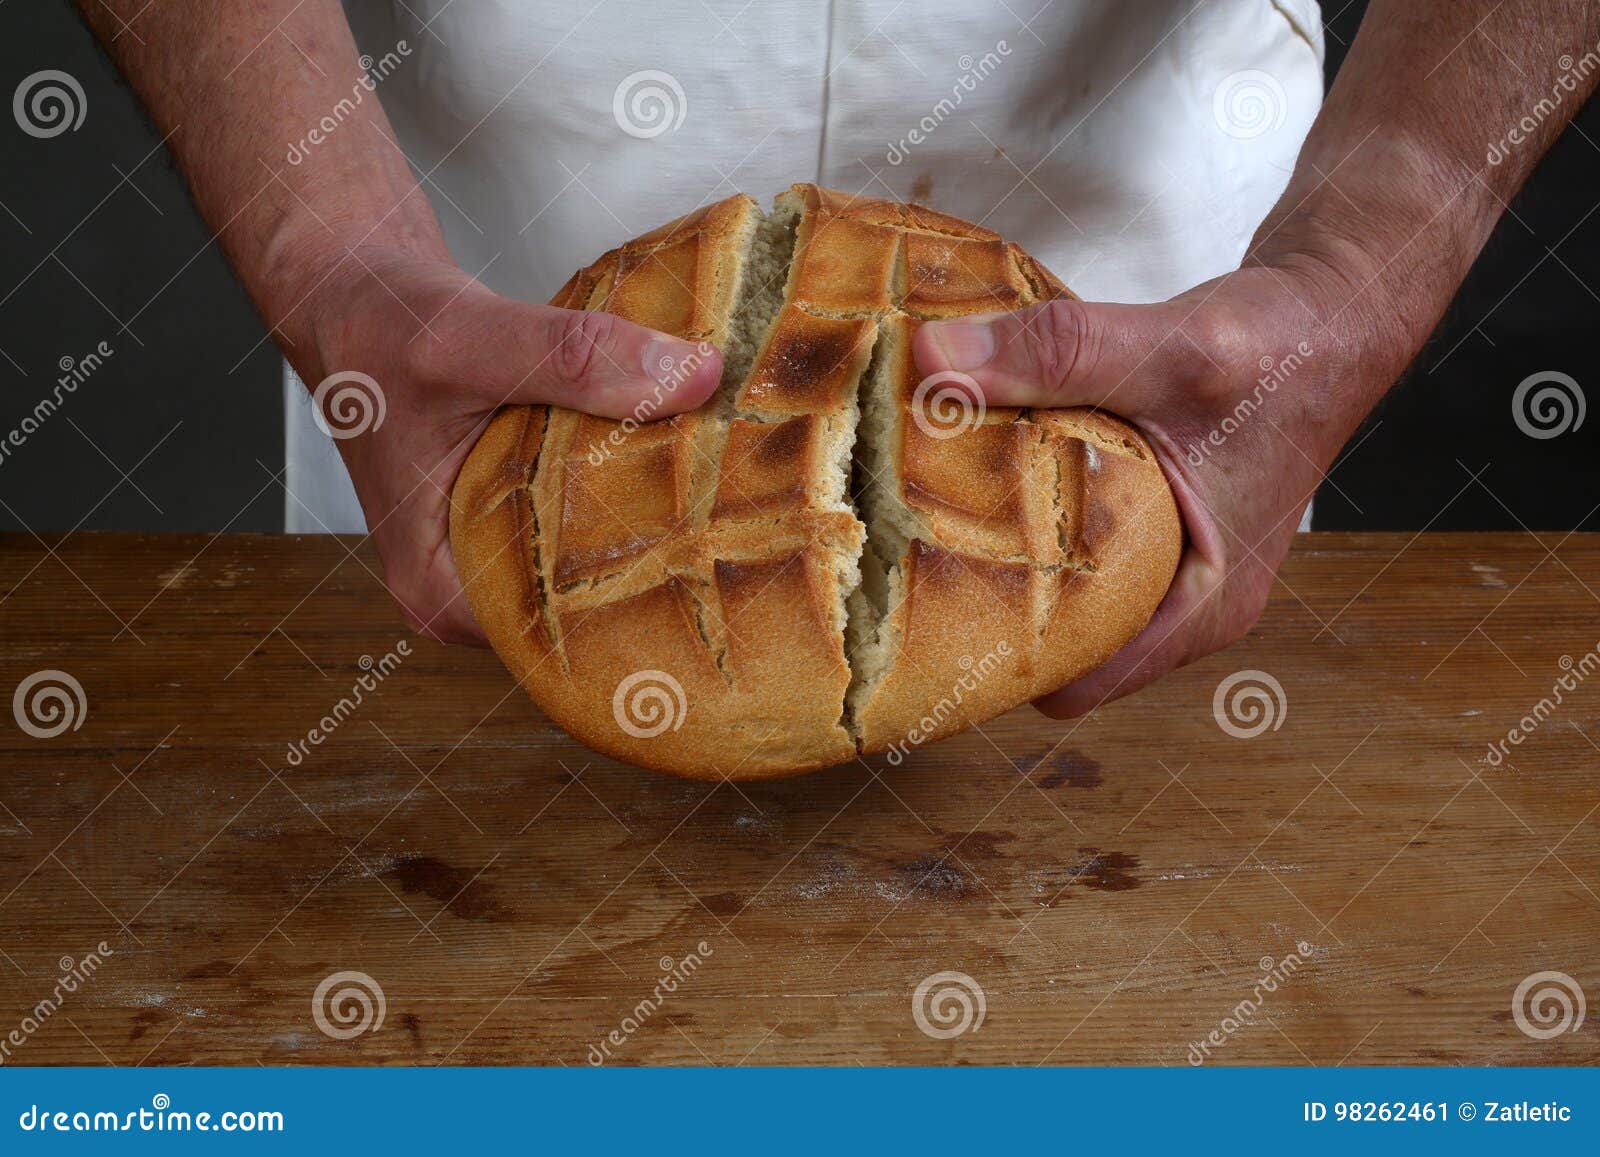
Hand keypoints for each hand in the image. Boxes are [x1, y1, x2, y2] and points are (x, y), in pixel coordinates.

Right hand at [295, 251, 721, 644]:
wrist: (360, 293)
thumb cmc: (381, 329)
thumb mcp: (471, 341)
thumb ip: (574, 359)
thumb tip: (692, 377)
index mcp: (438, 588)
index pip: (559, 633)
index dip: (637, 598)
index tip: (711, 554)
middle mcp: (470, 587)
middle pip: (587, 601)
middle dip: (659, 562)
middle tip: (737, 520)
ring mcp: (499, 552)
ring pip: (597, 556)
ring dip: (654, 520)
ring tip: (725, 491)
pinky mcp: (525, 512)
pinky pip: (594, 515)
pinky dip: (634, 485)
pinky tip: (685, 459)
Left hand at [913, 262, 1394, 717]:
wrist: (1330, 312)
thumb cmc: (1282, 347)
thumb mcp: (1168, 350)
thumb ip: (1056, 353)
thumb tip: (932, 359)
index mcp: (1202, 607)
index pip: (1073, 684)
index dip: (993, 660)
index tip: (919, 619)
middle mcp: (1185, 607)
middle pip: (1057, 649)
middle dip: (984, 609)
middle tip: (904, 561)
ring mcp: (1168, 573)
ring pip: (1061, 599)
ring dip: (1004, 563)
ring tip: (924, 523)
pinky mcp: (1151, 531)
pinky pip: (1073, 552)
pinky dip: (1031, 524)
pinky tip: (976, 483)